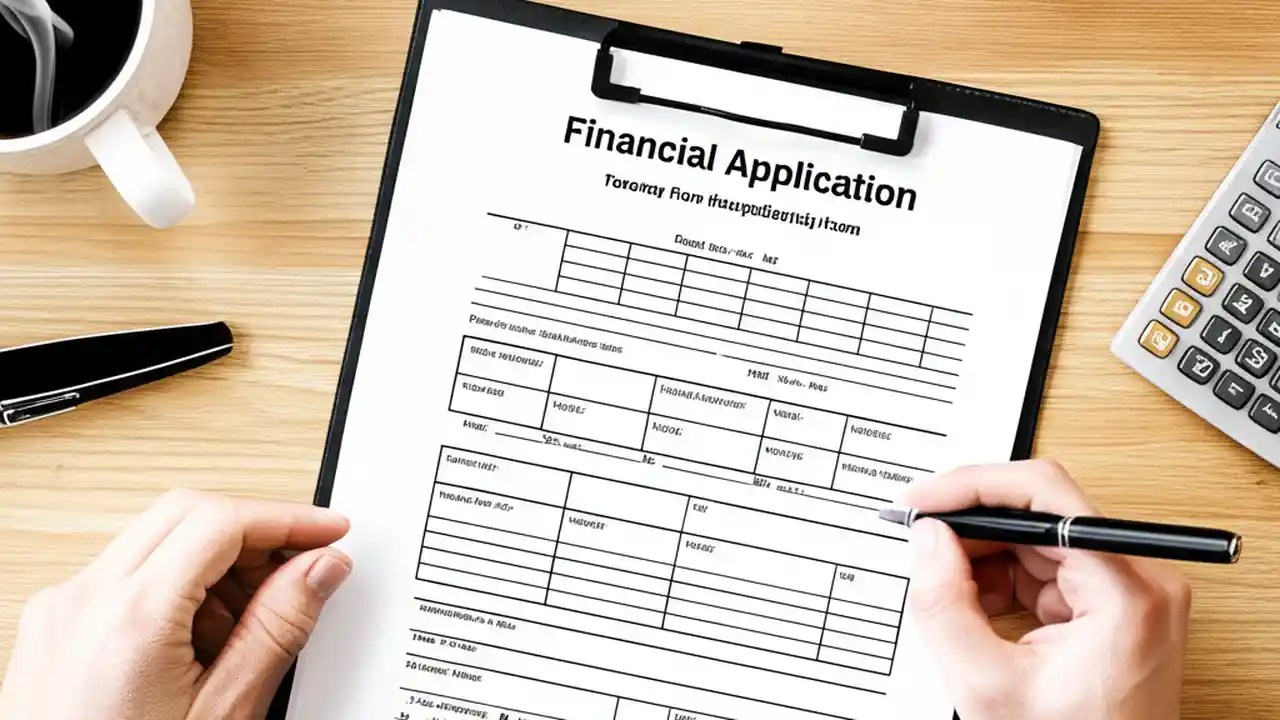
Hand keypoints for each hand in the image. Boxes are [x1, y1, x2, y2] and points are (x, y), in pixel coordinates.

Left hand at [0, 490, 351, 719]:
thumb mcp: (222, 714)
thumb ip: (276, 631)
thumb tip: (319, 568)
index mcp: (129, 617)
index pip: (221, 521)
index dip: (288, 517)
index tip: (329, 531)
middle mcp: (82, 600)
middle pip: (186, 514)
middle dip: (254, 532)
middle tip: (303, 568)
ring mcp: (59, 611)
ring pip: (156, 539)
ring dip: (217, 561)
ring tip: (249, 625)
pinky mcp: (52, 629)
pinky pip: (126, 575)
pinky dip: (178, 587)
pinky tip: (203, 640)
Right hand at [905, 460, 1190, 719]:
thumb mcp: (986, 684)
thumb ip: (944, 603)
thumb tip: (927, 539)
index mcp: (1126, 591)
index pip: (1044, 493)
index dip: (972, 487)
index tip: (924, 501)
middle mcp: (1142, 580)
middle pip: (1041, 513)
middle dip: (973, 528)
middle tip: (922, 544)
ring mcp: (1131, 593)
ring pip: (1039, 539)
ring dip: (985, 557)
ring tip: (951, 593)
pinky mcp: (1114, 607)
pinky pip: (1049, 570)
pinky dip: (1004, 582)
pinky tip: (977, 609)